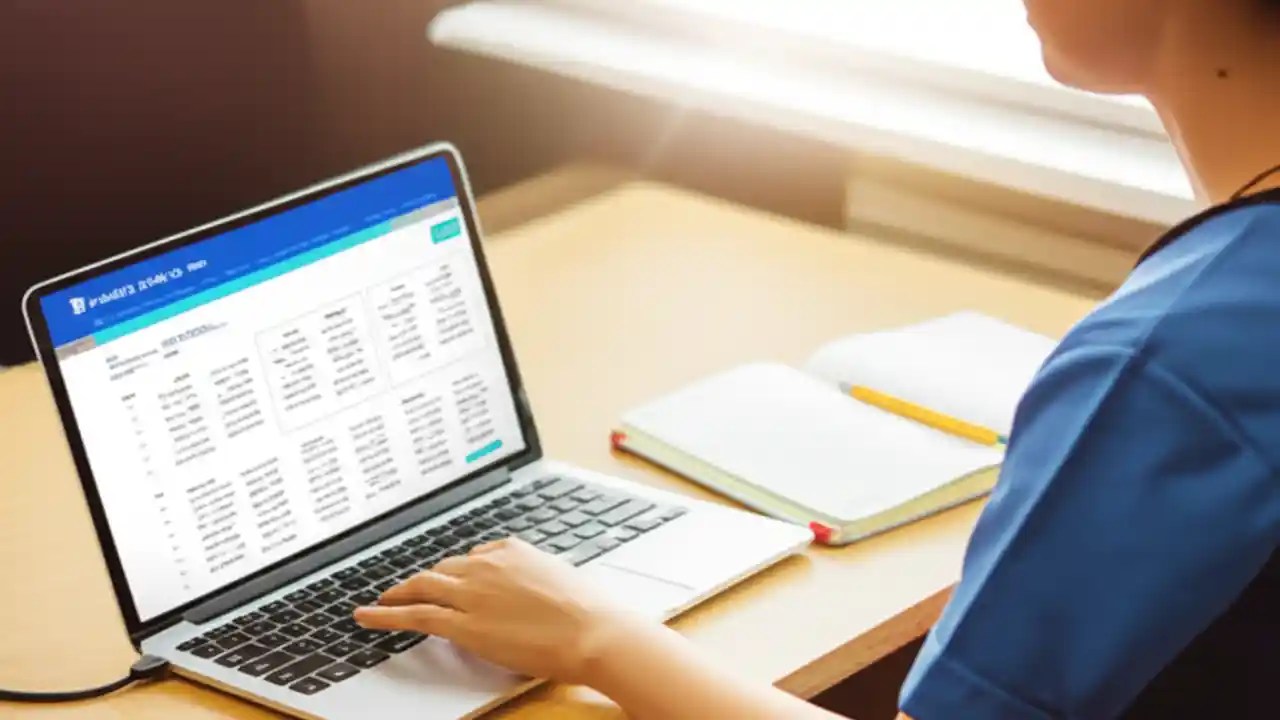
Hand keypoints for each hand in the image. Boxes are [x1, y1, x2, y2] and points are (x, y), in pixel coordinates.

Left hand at [353, 538, 654, 683]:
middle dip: (426, 579)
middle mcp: (486, 565)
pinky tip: (367, 617)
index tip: (453, 579)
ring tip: (381, 599)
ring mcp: (472, 593)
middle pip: (444, 569)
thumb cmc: (587, 611)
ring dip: (398, 592)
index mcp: (512, 550)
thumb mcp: (560, 578)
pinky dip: (385, 615)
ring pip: (423, 586)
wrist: (592, 631)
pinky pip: (415, 615)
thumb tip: (529, 587)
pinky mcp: (462, 624)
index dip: (461, 572)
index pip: (474, 557)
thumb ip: (536, 577)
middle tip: (410, 589)